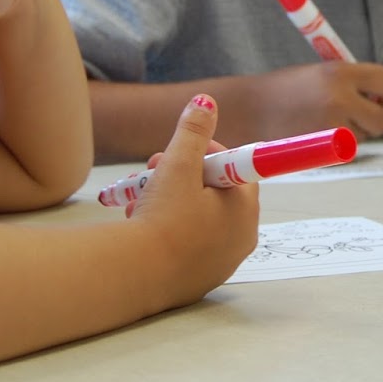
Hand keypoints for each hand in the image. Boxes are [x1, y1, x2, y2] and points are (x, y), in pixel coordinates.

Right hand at [126, 95, 259, 306]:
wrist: (137, 277)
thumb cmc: (163, 219)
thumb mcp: (177, 166)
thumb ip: (193, 132)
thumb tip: (206, 103)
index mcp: (245, 208)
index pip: (235, 167)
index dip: (205, 153)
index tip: (180, 151)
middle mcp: (242, 237)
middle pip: (215, 193)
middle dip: (182, 176)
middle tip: (153, 170)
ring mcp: (222, 262)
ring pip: (198, 218)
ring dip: (169, 200)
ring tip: (141, 198)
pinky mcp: (200, 278)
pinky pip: (188, 243)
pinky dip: (168, 229)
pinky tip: (142, 223)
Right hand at [255, 62, 382, 140]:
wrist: (247, 109)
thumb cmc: (283, 91)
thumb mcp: (320, 75)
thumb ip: (353, 87)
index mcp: (340, 71)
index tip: (378, 101)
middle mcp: (340, 96)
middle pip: (382, 118)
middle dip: (376, 122)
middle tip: (357, 119)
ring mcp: (331, 124)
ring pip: (364, 137)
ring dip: (353, 134)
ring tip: (322, 123)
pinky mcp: (321, 146)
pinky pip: (346, 150)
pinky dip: (338, 147)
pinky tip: (315, 135)